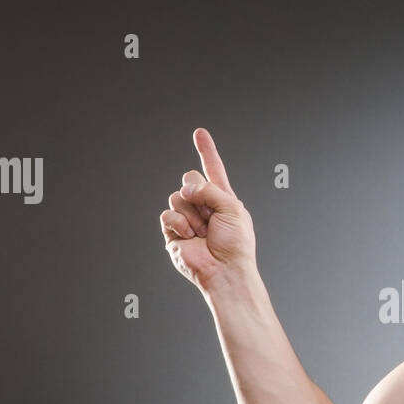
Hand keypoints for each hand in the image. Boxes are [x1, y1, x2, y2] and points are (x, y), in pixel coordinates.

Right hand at [160, 127, 256, 291]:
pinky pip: (168, 214)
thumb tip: (185, 189)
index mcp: (222, 198)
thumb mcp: (232, 207)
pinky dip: (180, 224)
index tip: (199, 133)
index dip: (206, 151)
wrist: (224, 270)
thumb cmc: (235, 243)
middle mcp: (203, 205)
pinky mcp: (173, 232)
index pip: (212, 169)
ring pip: (177, 195)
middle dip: (200, 193)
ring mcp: (187, 218)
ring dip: (193, 214)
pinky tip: (190, 237)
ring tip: (203, 231)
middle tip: (211, 216)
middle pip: (189, 177)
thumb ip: (210, 189)